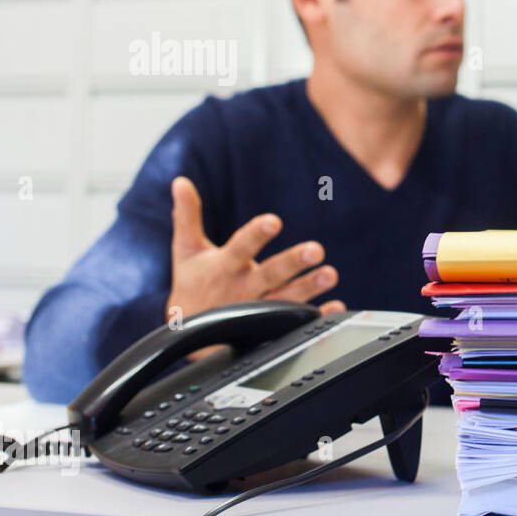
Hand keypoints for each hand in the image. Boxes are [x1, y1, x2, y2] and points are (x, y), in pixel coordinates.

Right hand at [165, 176, 344, 358]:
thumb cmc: (192, 283)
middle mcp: (242, 290)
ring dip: (310, 288)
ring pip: (287, 299)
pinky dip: (317, 315)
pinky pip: (297, 323)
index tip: (274, 221)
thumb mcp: (186, 249)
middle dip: (293, 264)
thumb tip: (180, 181)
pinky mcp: (271, 327)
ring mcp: (258, 311)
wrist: (188, 333)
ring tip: (330, 274)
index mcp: (223, 267)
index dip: (256, 235)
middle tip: (317, 250)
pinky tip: (336, 306)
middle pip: (270, 275)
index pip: (240, 247)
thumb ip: (187, 216)